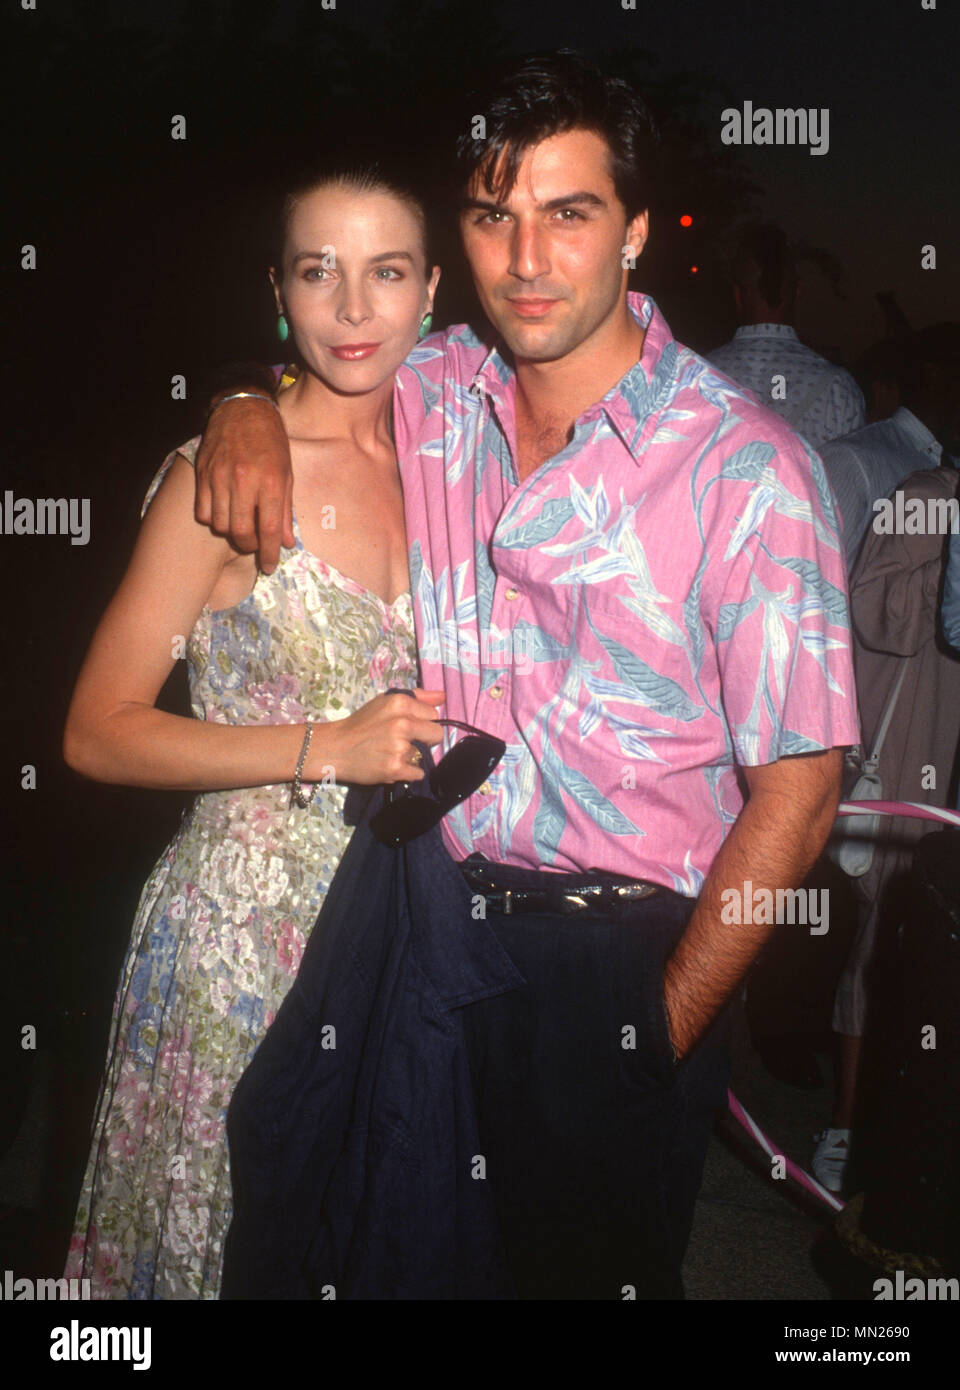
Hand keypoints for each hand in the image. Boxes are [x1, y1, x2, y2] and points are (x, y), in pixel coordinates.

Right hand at [195, 394, 293, 572]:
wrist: (242, 408)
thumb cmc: (271, 441)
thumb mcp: (286, 473)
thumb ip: (285, 509)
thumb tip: (286, 543)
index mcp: (270, 480)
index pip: (269, 528)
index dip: (269, 553)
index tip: (269, 566)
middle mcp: (243, 480)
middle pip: (240, 532)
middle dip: (249, 546)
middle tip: (254, 544)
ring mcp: (219, 477)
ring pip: (220, 525)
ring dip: (231, 533)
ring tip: (240, 524)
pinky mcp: (202, 473)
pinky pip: (203, 511)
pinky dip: (213, 519)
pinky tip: (223, 511)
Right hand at [313, 689, 445, 785]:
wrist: (334, 748)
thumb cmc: (361, 724)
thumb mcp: (384, 702)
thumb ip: (416, 697)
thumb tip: (443, 697)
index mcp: (401, 703)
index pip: (433, 714)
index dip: (422, 721)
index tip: (408, 726)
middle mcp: (402, 723)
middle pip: (436, 734)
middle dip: (424, 739)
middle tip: (404, 741)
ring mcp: (399, 747)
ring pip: (425, 755)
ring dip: (412, 757)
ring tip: (391, 753)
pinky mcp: (395, 768)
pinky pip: (418, 773)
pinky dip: (408, 773)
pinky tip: (392, 765)